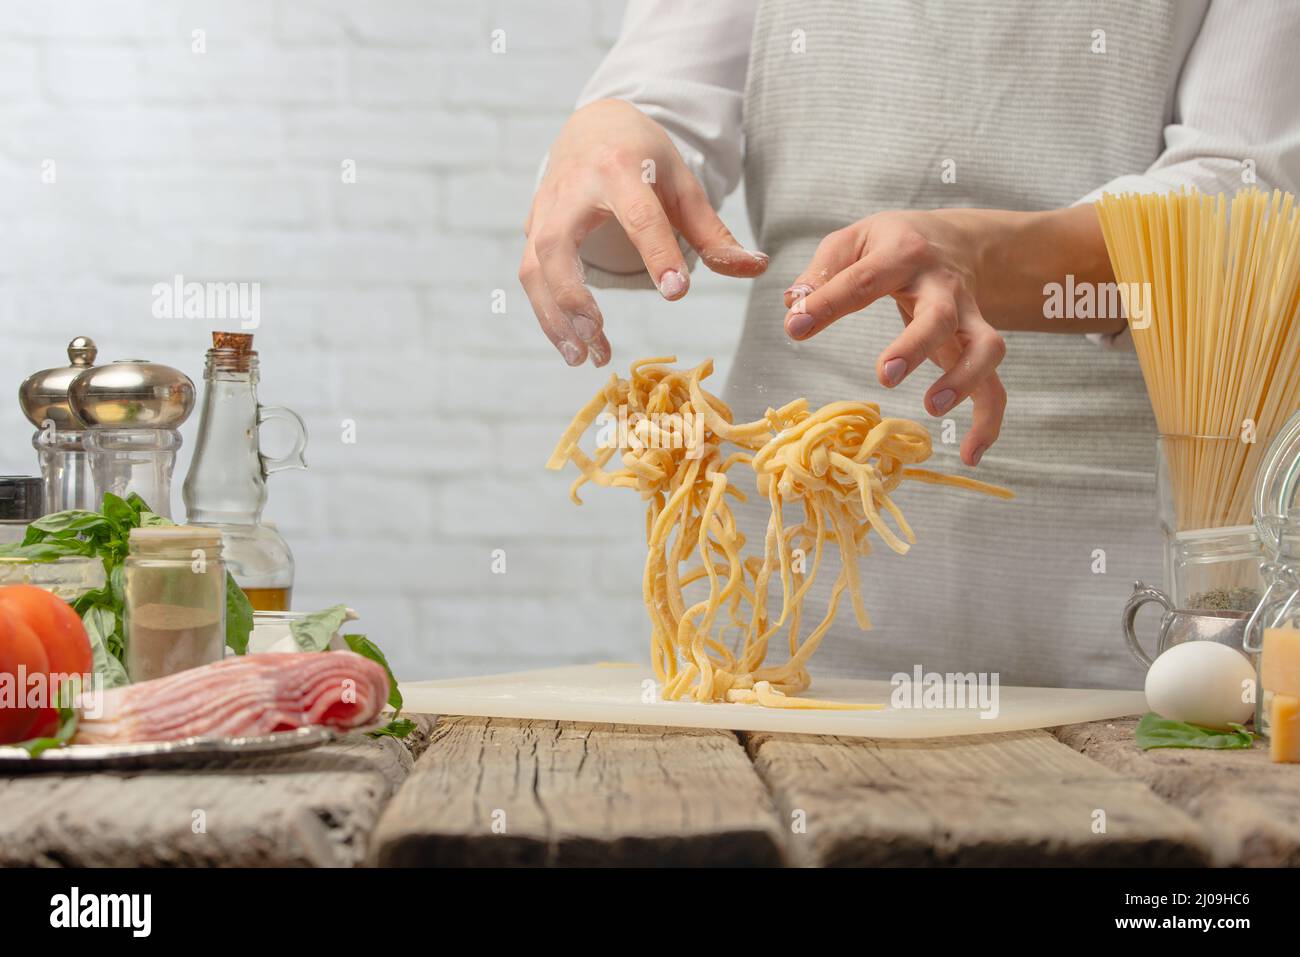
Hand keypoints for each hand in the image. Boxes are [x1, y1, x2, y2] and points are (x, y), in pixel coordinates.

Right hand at [521, 99, 767, 366]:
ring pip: (534, 269)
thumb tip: (756, 268)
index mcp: (619, 168)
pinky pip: (531, 275)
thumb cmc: (644, 158)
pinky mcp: (532, 228)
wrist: (592, 125)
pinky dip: (547, 315)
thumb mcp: (682, 185)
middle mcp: (572, 188)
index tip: (676, 293)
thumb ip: (713, 232)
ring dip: (554, 318)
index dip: (657, 254)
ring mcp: (545, 209)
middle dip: (574, 297)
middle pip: (559, 245)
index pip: (639, 215)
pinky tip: (573, 344)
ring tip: (585, 358)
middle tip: (600, 338)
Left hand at [782, 210, 1006, 465]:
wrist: (953, 240)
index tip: (796, 327)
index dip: (828, 302)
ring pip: (985, 346)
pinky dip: (989, 421)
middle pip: (939, 315)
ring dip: (964, 379)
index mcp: (903, 252)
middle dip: (915, 345)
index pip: (864, 279)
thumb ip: (821, 273)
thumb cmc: (889, 246)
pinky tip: (969, 455)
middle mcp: (942, 285)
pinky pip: (995, 385)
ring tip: (931, 407)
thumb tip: (795, 306)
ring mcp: (968, 317)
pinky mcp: (977, 346)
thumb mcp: (851, 242)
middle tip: (885, 375)